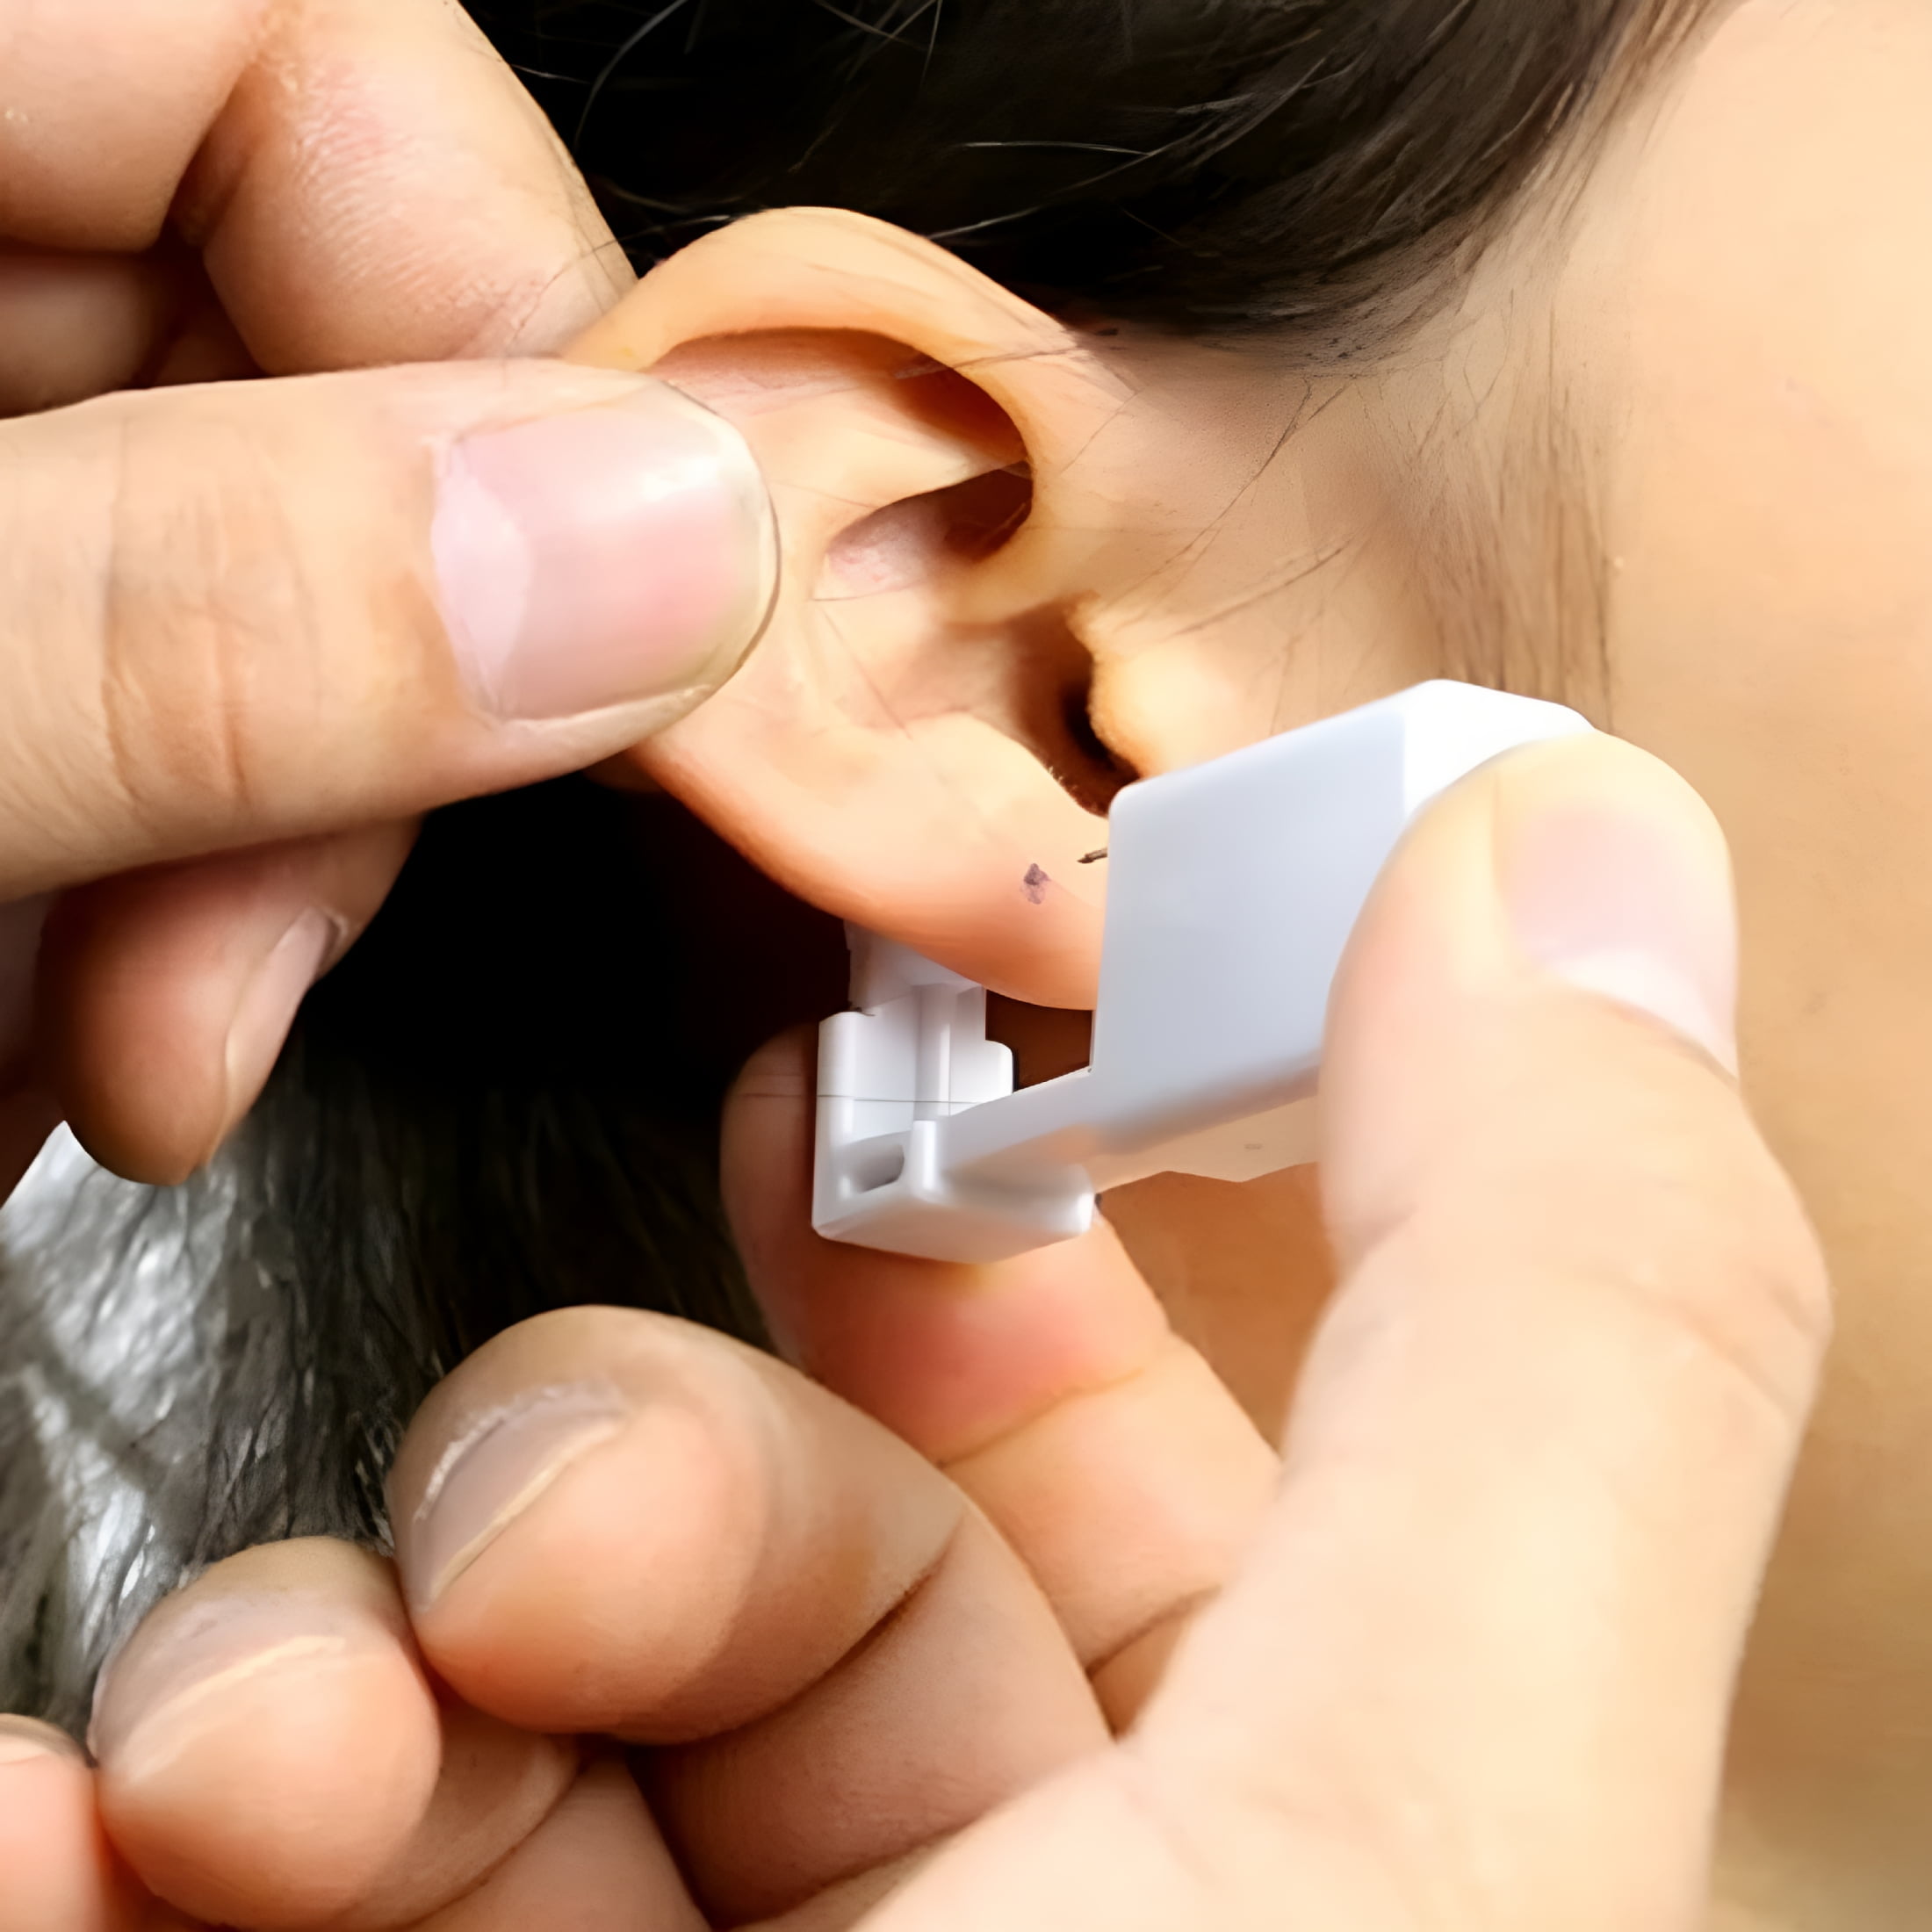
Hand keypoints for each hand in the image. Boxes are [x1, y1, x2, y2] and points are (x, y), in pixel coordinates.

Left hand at [0, 0, 776, 1200]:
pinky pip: (184, 726)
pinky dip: (169, 913)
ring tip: (129, 1050)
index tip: (590, 659)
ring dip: (259, 863)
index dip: (504, 337)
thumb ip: (180, 618)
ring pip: (290, 589)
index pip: (299, 49)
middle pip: (328, 364)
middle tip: (247, 973)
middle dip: (356, 711)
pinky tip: (76, 1033)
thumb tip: (665, 553)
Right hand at [0, 735, 1827, 1929]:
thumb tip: (1580, 862)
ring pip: (484, 1739)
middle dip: (585, 1487)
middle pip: (757, 1591)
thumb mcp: (1433, 1824)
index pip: (1109, 1479)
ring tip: (242, 1762)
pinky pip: (256, 1901)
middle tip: (510, 1551)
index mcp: (1277, 1862)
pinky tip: (71, 1838)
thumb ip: (1548, 1334)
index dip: (959, 1268)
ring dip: (325, 1683)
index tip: (815, 1120)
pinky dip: (141, 1846)